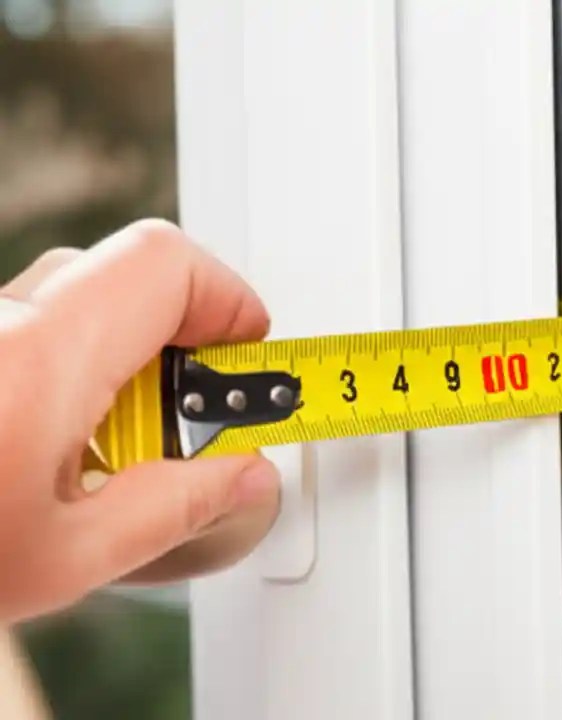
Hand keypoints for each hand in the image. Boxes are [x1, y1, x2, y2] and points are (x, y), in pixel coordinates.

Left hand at [0, 220, 279, 622]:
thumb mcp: (64, 561)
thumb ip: (174, 508)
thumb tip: (241, 477)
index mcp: (38, 361)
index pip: (164, 262)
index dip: (228, 298)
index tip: (250, 355)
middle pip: (124, 272)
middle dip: (182, 334)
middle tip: (193, 412)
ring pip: (72, 300)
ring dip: (122, 357)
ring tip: (113, 444)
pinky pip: (27, 328)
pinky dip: (68, 371)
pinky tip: (52, 445)